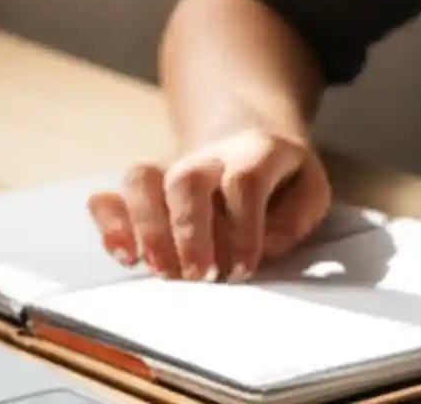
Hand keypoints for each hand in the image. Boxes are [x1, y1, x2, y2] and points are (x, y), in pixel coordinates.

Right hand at [86, 129, 330, 282]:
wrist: (249, 146)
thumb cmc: (282, 182)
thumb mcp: (309, 192)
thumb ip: (296, 218)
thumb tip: (267, 245)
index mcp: (256, 152)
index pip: (244, 181)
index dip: (242, 228)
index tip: (242, 268)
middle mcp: (208, 156)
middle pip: (186, 177)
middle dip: (189, 231)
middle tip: (201, 275)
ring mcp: (170, 168)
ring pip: (141, 179)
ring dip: (146, 228)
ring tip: (162, 271)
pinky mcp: (144, 189)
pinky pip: (110, 194)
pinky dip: (110, 224)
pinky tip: (126, 256)